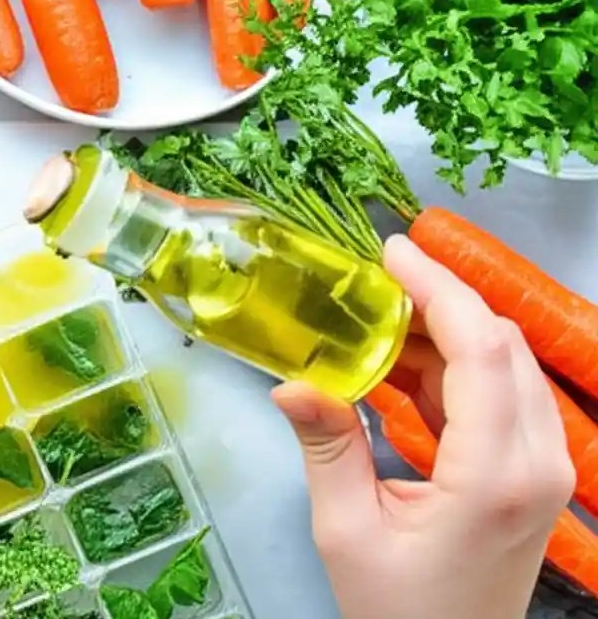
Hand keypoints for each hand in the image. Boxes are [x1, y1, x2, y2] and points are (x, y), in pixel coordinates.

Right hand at [272, 235, 575, 618]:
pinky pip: (503, 397)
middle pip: (501, 346)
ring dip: (447, 333)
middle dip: (441, 301)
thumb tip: (291, 384)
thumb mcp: (347, 530)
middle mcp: (537, 463)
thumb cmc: (400, 612)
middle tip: (378, 280)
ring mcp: (544, 469)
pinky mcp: (533, 475)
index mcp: (494, 475)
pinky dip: (456, 370)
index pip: (480, 349)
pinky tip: (404, 365)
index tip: (393, 252)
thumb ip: (327, 447)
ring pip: (507, 365)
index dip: (437, 289)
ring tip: (380, 320)